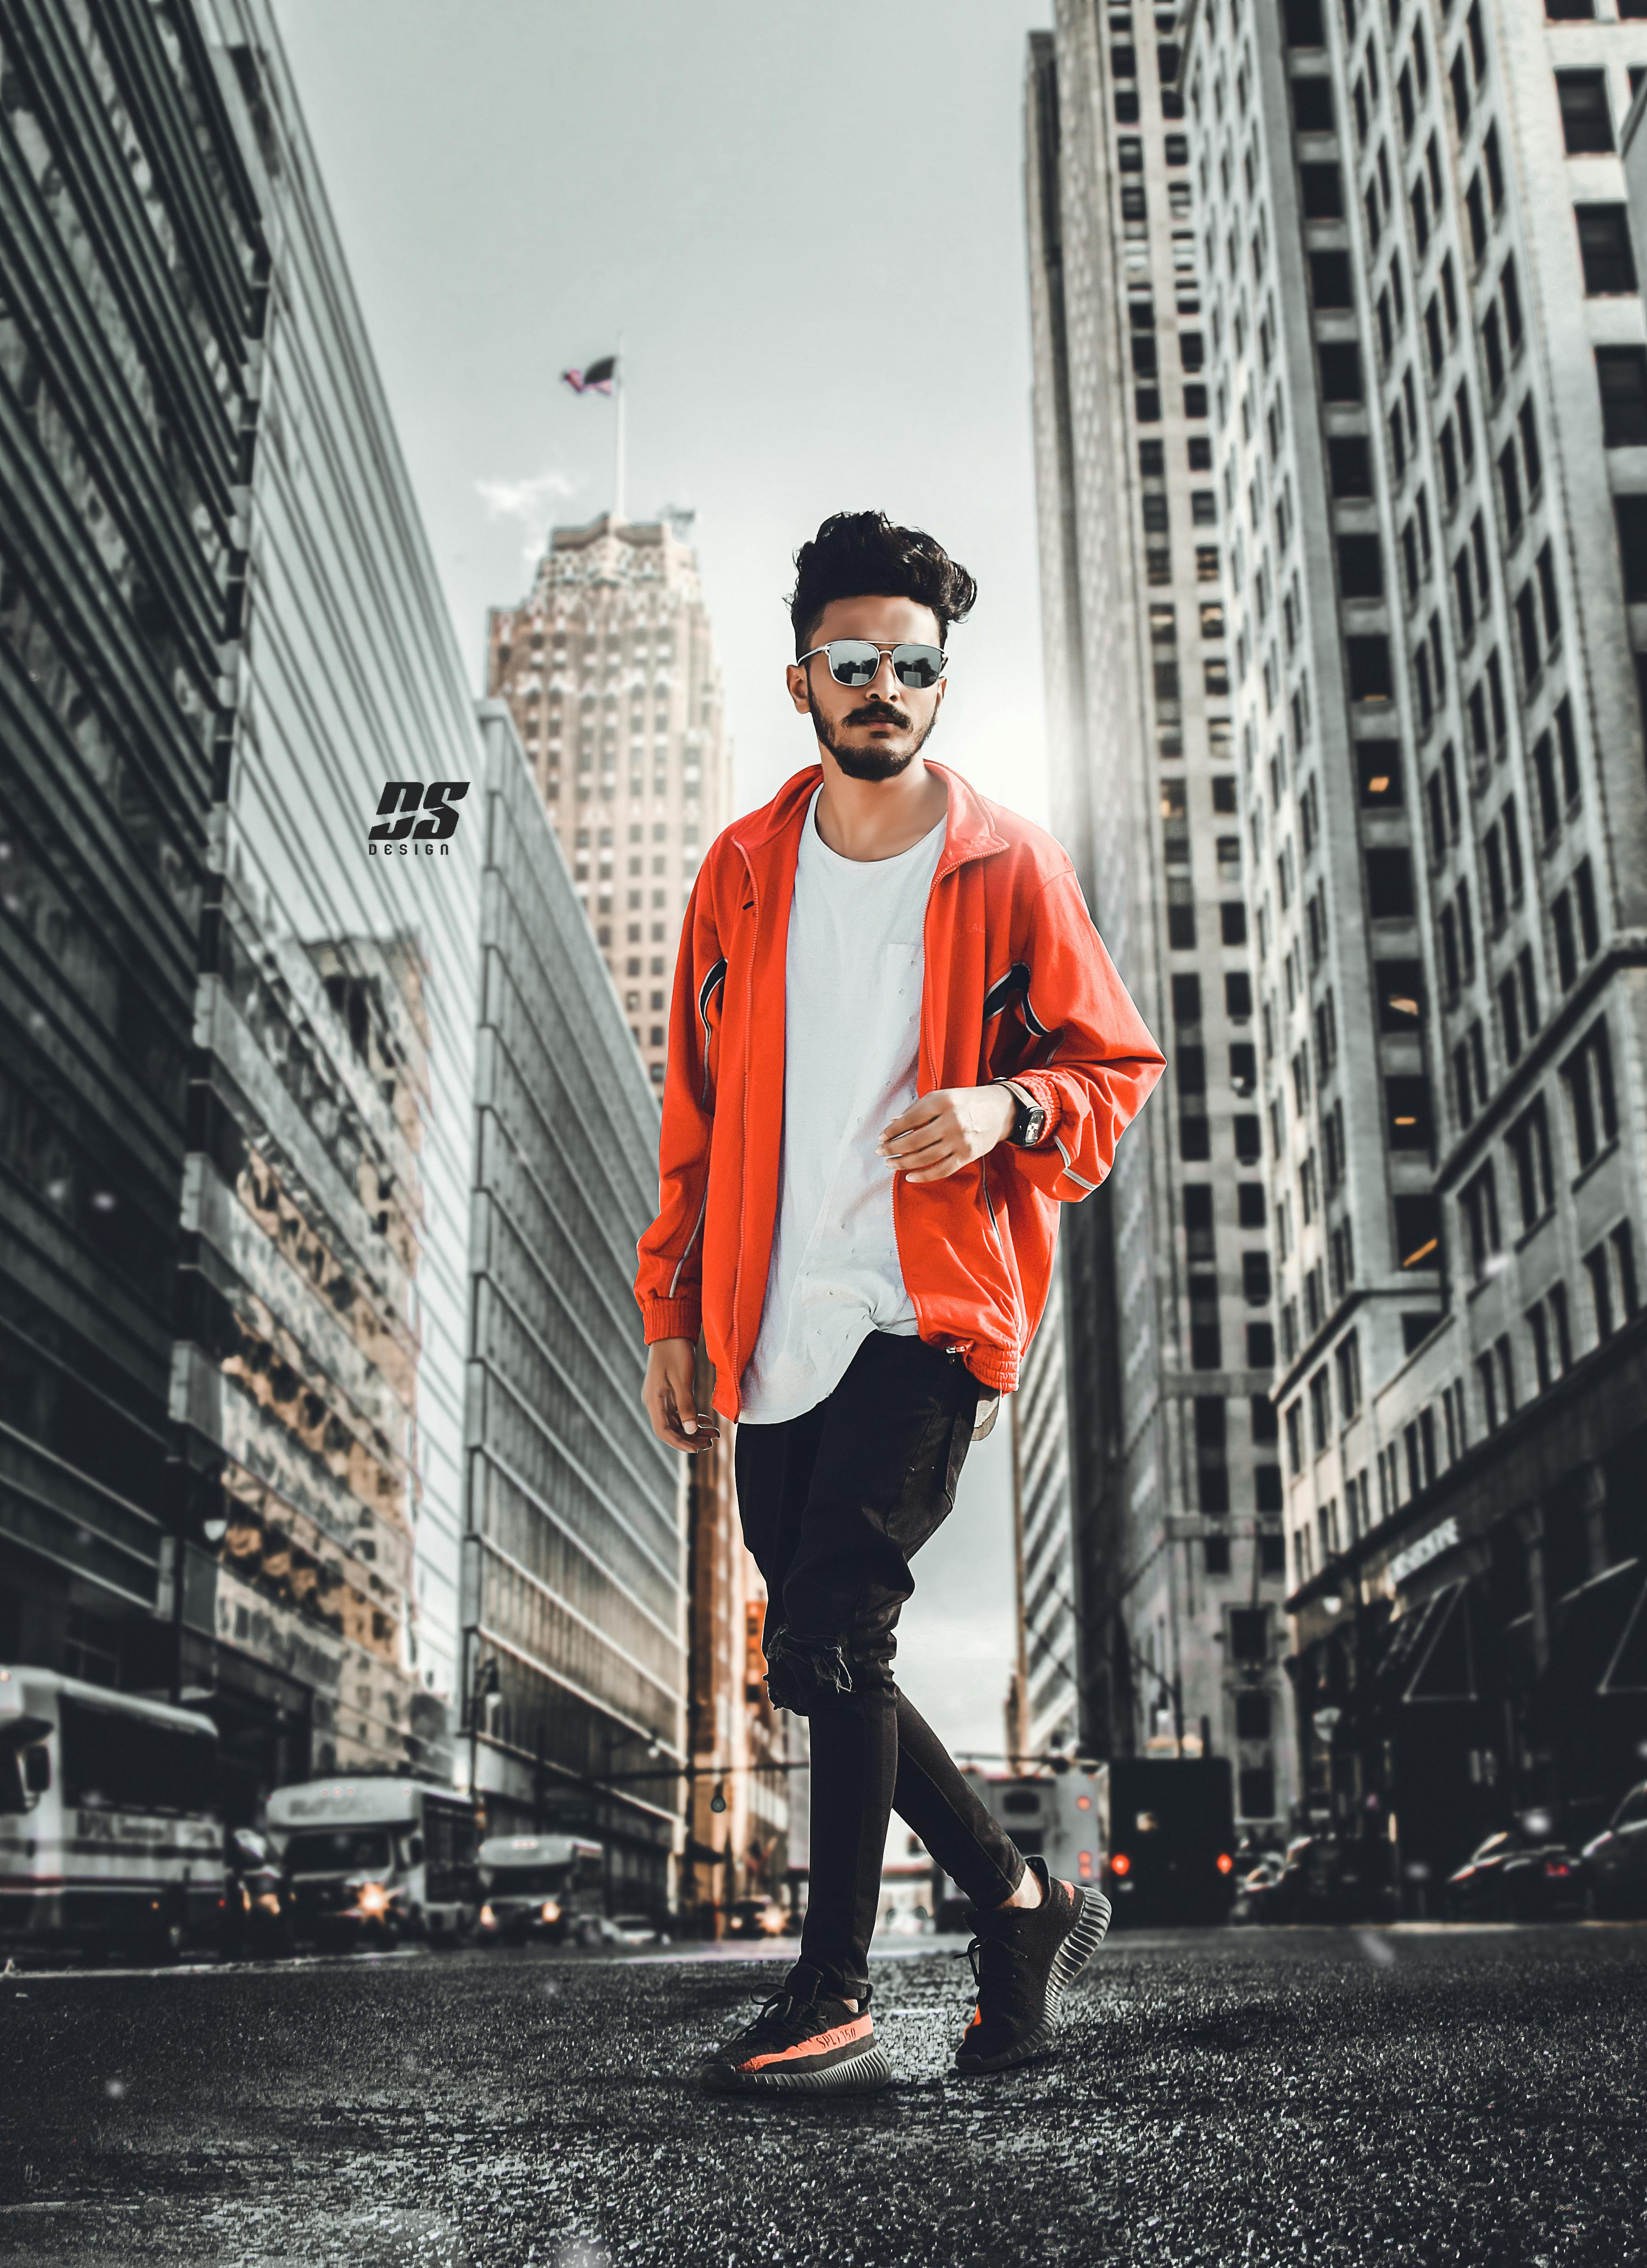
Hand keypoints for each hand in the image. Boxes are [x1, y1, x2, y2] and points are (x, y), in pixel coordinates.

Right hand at [643, 1338, 720, 1454]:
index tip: (698, 1449)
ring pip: (677, 1422)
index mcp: (654, 1401)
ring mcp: (662, 1398)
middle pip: (671, 1430)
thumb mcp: (682, 1379)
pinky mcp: (669, 1393)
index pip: (664, 1432)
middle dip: (691, 1438)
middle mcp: (655, 1402)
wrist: (671, 1332)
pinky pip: (680, 1412)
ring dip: (694, 1430)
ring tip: (713, 1433)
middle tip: (711, 1442)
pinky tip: (707, 1421)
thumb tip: (690, 1431)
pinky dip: (693, 1418)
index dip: (680, 1443)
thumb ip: (686, 1405)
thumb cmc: (676, 1352)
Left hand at [875, 1084, 1016, 1184]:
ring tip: (890, 1164)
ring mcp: (960, 1140)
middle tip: (881, 1153)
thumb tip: (894, 1123)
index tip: (881, 1137)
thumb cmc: (966, 1102)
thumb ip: (918, 1109)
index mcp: (942, 1102)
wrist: (1000, 1110)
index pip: (909, 1119)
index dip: (892, 1131)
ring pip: (925, 1157)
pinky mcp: (967, 1156)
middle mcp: (951, 1121)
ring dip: (903, 1163)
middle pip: (914, 1141)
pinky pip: (942, 1170)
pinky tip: (910, 1176)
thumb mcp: (942, 1096)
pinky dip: (924, 1176)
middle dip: (893, 1149)